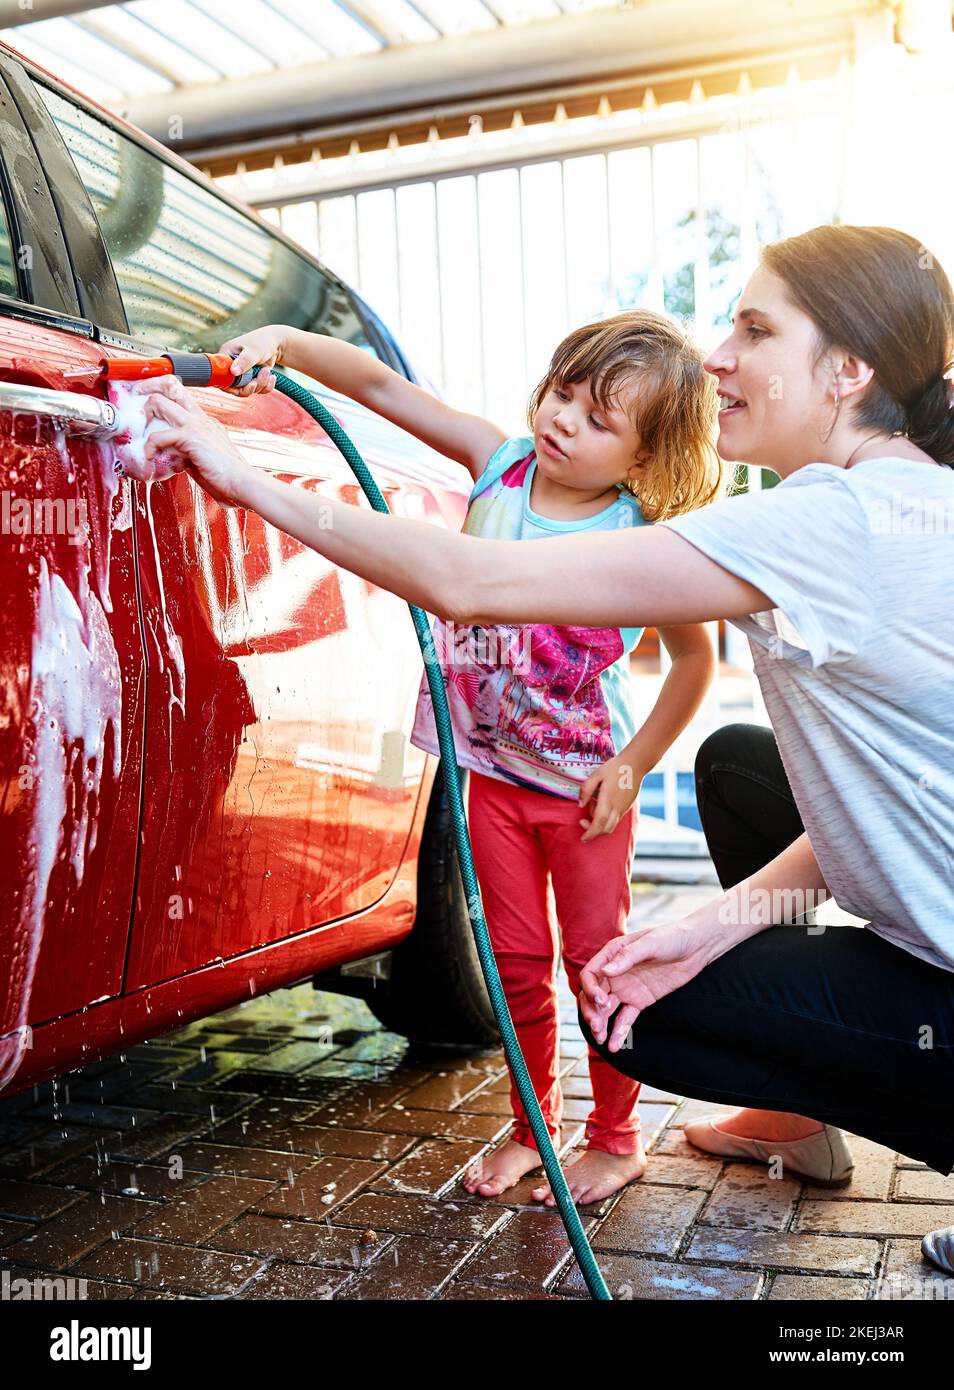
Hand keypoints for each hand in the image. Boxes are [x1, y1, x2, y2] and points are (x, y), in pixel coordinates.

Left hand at [133, 377, 251, 506]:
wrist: (242, 483)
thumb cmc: (226, 477)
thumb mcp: (202, 458)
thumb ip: (185, 452)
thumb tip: (170, 456)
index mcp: (204, 421)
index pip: (179, 394)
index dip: (160, 392)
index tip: (146, 400)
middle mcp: (199, 417)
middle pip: (169, 385)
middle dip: (147, 390)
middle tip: (137, 406)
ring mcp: (195, 424)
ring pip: (159, 402)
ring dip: (144, 417)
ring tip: (144, 436)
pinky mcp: (191, 437)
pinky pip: (159, 435)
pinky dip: (150, 447)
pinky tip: (151, 458)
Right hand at [218, 324, 285, 396]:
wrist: (276, 342)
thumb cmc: (262, 342)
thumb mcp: (253, 351)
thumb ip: (244, 361)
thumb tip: (233, 372)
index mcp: (226, 357)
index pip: (220, 376)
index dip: (228, 384)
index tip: (241, 383)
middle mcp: (232, 367)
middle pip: (234, 388)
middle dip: (249, 387)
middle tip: (257, 380)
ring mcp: (242, 374)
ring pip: (248, 390)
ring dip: (260, 384)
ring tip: (267, 370)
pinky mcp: (252, 379)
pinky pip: (257, 390)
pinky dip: (266, 386)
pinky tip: (272, 376)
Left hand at [578, 754, 640, 842]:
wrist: (635, 765)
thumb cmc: (614, 768)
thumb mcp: (596, 775)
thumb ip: (586, 790)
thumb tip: (580, 805)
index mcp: (608, 800)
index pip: (599, 823)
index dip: (590, 833)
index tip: (582, 839)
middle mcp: (617, 808)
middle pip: (605, 829)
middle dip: (592, 832)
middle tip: (582, 821)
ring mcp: (623, 808)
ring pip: (611, 826)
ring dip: (599, 824)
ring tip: (593, 805)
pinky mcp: (627, 807)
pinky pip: (616, 819)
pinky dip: (606, 819)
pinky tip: (602, 803)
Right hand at [578, 919, 713, 1051]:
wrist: (697, 947)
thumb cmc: (672, 937)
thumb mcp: (650, 943)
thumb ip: (627, 957)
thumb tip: (605, 972)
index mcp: (612, 955)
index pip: (591, 975)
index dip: (591, 990)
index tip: (601, 1001)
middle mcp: (616, 973)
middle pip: (593, 995)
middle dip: (591, 1011)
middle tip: (597, 1026)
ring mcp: (627, 989)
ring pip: (606, 1010)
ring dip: (601, 1024)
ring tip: (601, 1039)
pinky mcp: (641, 1001)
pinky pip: (626, 1018)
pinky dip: (619, 1032)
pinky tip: (615, 1046)